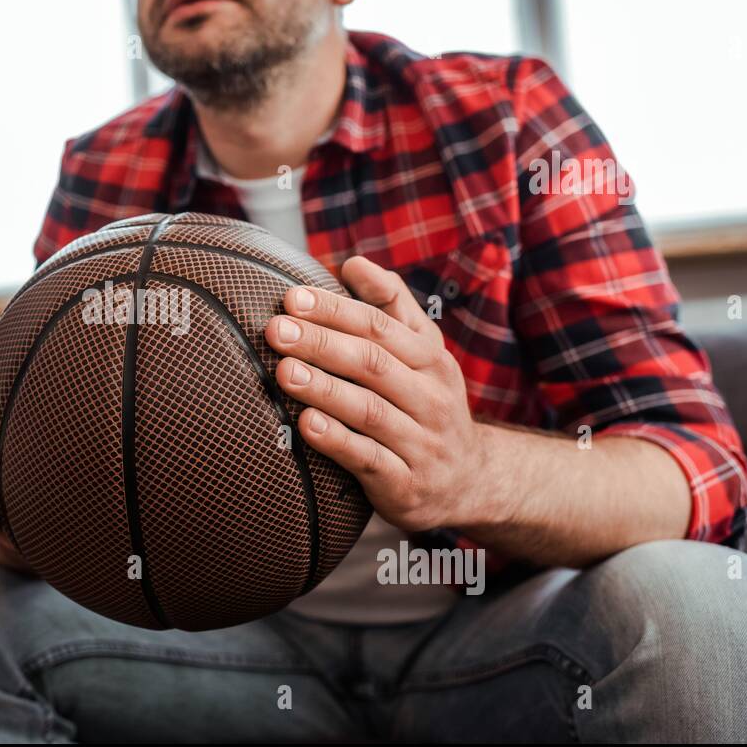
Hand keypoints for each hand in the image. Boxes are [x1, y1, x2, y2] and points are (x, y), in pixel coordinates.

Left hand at [264, 256, 488, 533]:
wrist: (471, 480)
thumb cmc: (428, 403)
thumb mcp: (423, 352)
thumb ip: (391, 306)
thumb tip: (353, 263)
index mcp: (430, 359)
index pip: (380, 326)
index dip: (335, 310)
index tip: (292, 298)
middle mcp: (430, 397)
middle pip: (372, 363)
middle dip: (321, 343)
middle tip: (275, 330)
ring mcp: (421, 442)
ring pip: (369, 410)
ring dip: (324, 389)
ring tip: (284, 372)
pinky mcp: (406, 483)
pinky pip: (369, 459)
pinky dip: (337, 441)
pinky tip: (306, 425)